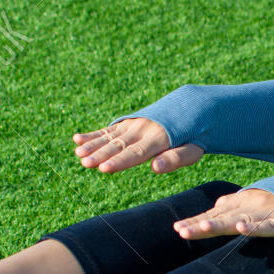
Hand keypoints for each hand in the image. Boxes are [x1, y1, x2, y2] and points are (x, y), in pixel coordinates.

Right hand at [72, 118, 204, 174]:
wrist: (194, 104)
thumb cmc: (197, 134)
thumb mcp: (195, 148)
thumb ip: (176, 159)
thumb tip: (156, 168)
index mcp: (160, 137)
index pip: (136, 153)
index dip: (120, 162)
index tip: (104, 168)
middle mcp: (144, 129)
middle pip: (119, 145)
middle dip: (101, 155)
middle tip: (84, 163)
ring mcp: (135, 123)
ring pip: (111, 136)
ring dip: (93, 145)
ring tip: (77, 153)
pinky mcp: (130, 121)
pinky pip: (109, 129)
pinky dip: (93, 134)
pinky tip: (77, 139)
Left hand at [173, 188, 273, 239]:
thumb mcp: (249, 203)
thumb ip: (230, 206)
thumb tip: (213, 208)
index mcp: (239, 207)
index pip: (213, 216)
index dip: (196, 222)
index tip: (178, 229)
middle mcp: (248, 209)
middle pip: (221, 218)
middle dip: (201, 225)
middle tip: (182, 231)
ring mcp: (264, 215)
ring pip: (239, 221)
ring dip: (221, 225)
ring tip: (203, 228)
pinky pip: (267, 226)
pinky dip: (255, 228)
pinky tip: (241, 229)